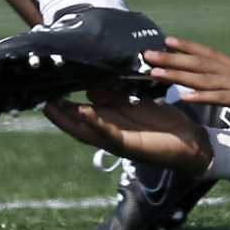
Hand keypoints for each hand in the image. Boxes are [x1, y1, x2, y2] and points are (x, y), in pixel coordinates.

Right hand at [43, 91, 212, 177]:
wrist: (189, 141)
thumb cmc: (162, 122)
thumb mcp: (135, 103)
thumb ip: (115, 94)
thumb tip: (92, 84)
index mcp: (110, 121)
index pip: (81, 114)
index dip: (63, 106)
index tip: (46, 92)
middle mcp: (109, 133)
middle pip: (77, 124)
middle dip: (58, 114)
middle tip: (39, 99)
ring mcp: (117, 141)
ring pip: (87, 131)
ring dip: (69, 120)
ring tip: (52, 107)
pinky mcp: (130, 145)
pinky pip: (109, 134)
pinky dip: (96, 124)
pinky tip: (85, 113)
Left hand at [147, 36, 229, 123]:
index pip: (209, 55)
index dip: (187, 48)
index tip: (166, 42)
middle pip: (200, 63)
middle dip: (171, 59)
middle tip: (145, 54)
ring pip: (204, 78)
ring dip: (177, 75)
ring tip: (153, 72)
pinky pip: (222, 97)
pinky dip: (201, 97)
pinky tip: (182, 97)